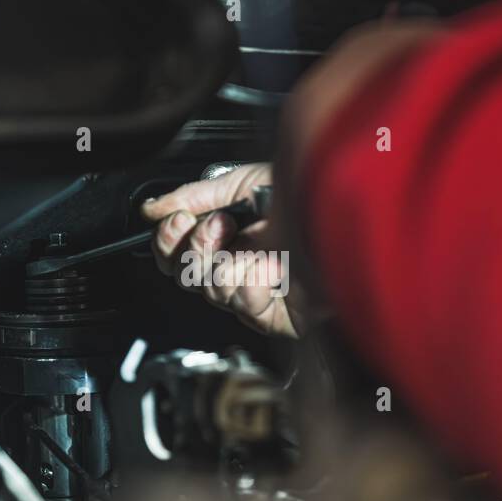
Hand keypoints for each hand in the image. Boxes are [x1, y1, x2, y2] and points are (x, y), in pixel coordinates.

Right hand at [141, 163, 299, 337]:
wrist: (349, 213)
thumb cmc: (308, 197)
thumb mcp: (242, 183)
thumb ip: (194, 196)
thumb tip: (152, 209)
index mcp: (224, 241)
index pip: (174, 255)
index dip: (168, 242)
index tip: (179, 220)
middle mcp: (235, 269)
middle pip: (185, 277)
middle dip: (195, 248)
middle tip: (219, 226)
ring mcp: (255, 296)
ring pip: (212, 291)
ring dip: (230, 263)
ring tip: (256, 244)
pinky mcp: (276, 318)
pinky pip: (245, 306)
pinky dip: (256, 283)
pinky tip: (272, 269)